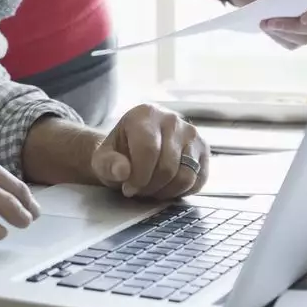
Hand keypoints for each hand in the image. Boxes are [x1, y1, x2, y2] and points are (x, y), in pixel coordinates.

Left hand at [91, 104, 209, 199]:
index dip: (138, 176)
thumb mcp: (102, 159)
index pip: (148, 150)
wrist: (134, 148)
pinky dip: (181, 192)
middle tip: (139, 190)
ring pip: (186, 176)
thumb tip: (123, 171)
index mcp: (146, 114)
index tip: (128, 188)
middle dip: (150, 187)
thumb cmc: (118, 154)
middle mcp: (172, 119)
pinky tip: (166, 187)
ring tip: (151, 189)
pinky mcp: (204, 150)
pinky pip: (198, 181)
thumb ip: (107, 165)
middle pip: (168, 167)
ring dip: (166, 192)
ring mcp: (192, 134)